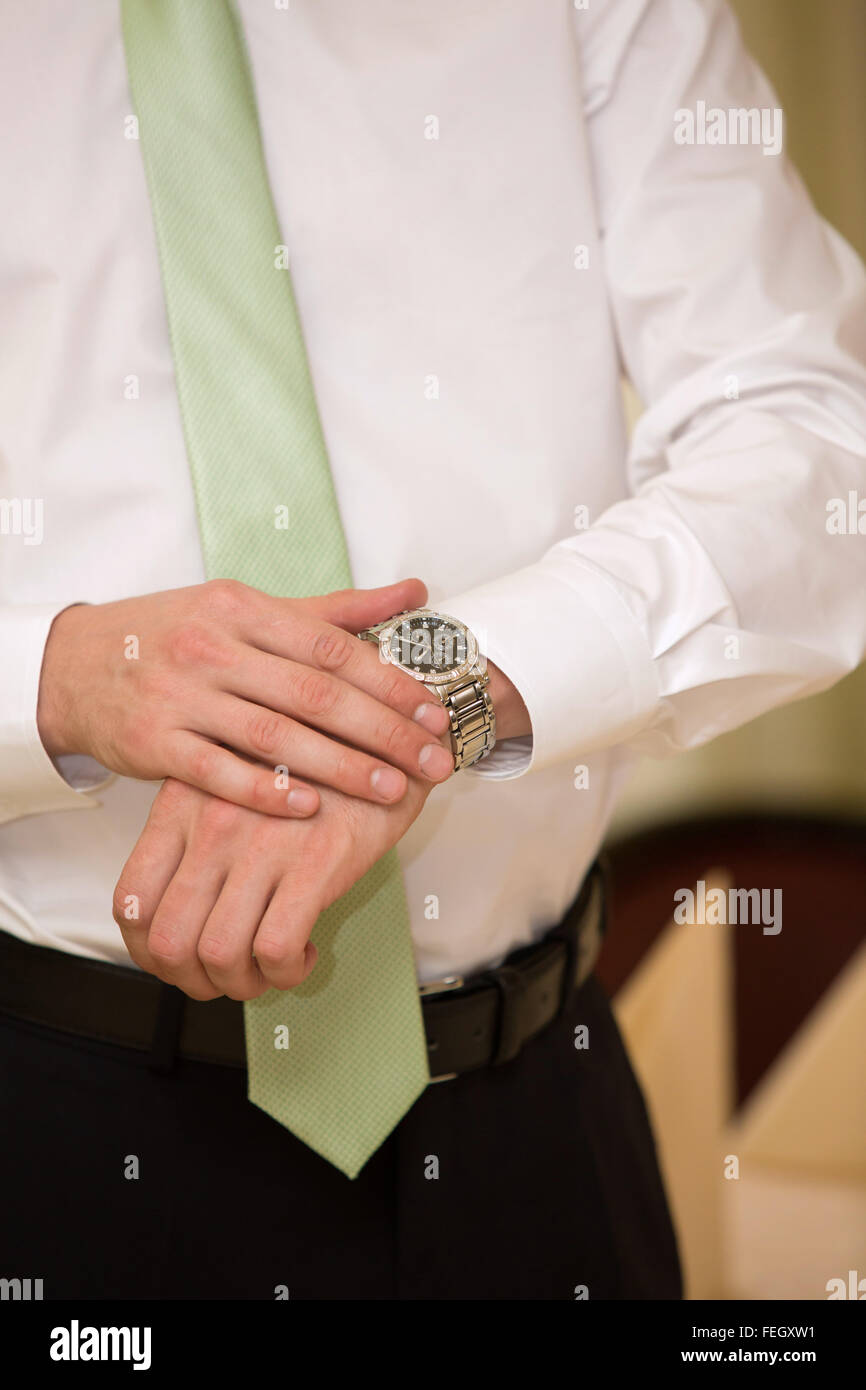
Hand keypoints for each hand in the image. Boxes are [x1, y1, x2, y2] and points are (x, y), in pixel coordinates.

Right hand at [37, 576, 454, 816]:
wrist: (73, 664)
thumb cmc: (175, 634)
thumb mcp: (247, 608)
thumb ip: (333, 610)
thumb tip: (415, 590)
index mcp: (242, 608)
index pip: (332, 647)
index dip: (389, 683)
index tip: (434, 713)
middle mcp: (212, 647)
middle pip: (314, 694)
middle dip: (383, 732)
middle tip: (432, 763)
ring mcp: (180, 696)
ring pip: (274, 736)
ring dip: (339, 767)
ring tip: (390, 790)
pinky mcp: (153, 743)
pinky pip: (218, 773)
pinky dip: (266, 792)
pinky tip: (311, 809)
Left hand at [114, 764, 439, 1000]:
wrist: (385, 732)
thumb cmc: (313, 759)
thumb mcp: (235, 777)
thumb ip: (199, 826)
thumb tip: (182, 895)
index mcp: (184, 805)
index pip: (132, 901)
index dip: (147, 950)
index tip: (177, 960)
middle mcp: (213, 827)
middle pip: (169, 941)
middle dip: (195, 981)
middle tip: (225, 978)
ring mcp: (261, 846)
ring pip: (218, 954)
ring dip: (242, 983)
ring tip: (267, 970)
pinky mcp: (314, 863)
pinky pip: (275, 949)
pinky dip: (285, 970)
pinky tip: (303, 952)